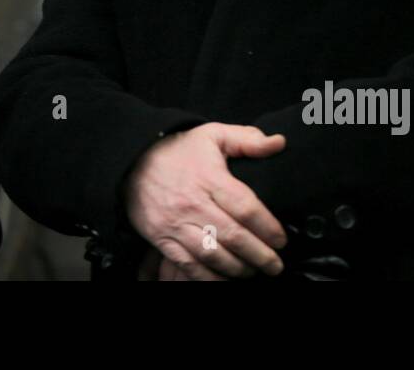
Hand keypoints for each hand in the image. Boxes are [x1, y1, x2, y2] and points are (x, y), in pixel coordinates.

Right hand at [124, 123, 287, 280]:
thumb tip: (278, 143)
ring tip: (253, 272)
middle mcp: (192, 203)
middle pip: (233, 236)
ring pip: (212, 255)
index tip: (281, 240)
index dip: (268, 227)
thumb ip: (247, 139)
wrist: (131, 160)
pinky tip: (224, 279)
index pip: (245, 207)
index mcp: (208, 177)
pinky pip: (187, 265)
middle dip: (260, 255)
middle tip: (276, 265)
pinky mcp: (161, 238)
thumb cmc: (177, 150)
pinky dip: (208, 278)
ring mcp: (175, 223)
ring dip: (237, 269)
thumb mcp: (212, 135)